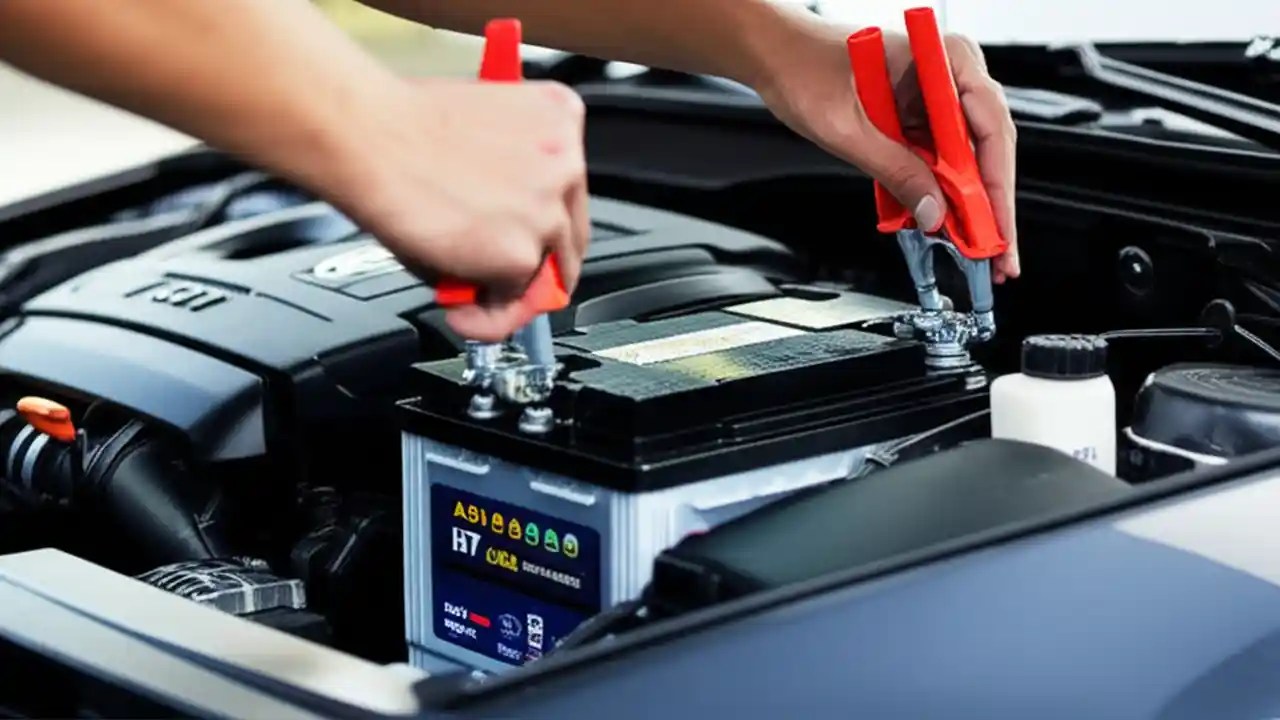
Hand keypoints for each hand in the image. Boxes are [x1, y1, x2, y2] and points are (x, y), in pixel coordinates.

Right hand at [329, 77, 589, 340]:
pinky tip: (460, 309)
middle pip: (567, 239)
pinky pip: (512, 303)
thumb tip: (512, 236)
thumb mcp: (483, 136)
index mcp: (561, 118)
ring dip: (506, 296)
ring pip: (543, 275)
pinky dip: (486, 318)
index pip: (569, 192)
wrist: (366, 136)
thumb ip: (513, 179)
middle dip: (530, 270)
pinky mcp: (522, 253)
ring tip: (467, 302)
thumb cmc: (403, 128)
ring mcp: (550, 211)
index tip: (518, 243)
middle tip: (492, 287)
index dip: (540, 227)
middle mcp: (569, 163)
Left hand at [753, 16, 1019, 282]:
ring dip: (970, 205)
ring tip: (976, 248)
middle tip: (998, 255)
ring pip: (967, 159)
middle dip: (991, 206)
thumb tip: (932, 213)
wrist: (775, 55)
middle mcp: (948, 73)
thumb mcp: (847, 129)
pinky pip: (940, 159)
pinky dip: (941, 193)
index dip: (996, 186)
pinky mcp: (919, 116)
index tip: (997, 227)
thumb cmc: (803, 66)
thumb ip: (894, 171)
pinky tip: (944, 225)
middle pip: (986, 148)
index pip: (989, 128)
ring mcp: (935, 96)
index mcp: (942, 57)